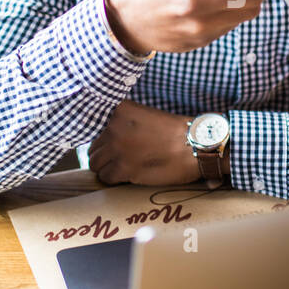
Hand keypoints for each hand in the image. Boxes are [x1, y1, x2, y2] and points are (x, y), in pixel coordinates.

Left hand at [88, 100, 202, 185]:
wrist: (195, 146)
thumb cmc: (175, 132)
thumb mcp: (146, 115)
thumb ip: (124, 123)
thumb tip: (106, 137)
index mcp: (120, 110)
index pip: (96, 126)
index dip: (105, 137)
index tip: (113, 142)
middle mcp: (114, 127)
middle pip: (94, 147)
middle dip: (105, 154)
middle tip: (121, 158)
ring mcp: (117, 148)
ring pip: (95, 163)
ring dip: (107, 167)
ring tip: (124, 167)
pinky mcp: (123, 168)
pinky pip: (105, 177)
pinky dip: (114, 178)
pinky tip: (127, 175)